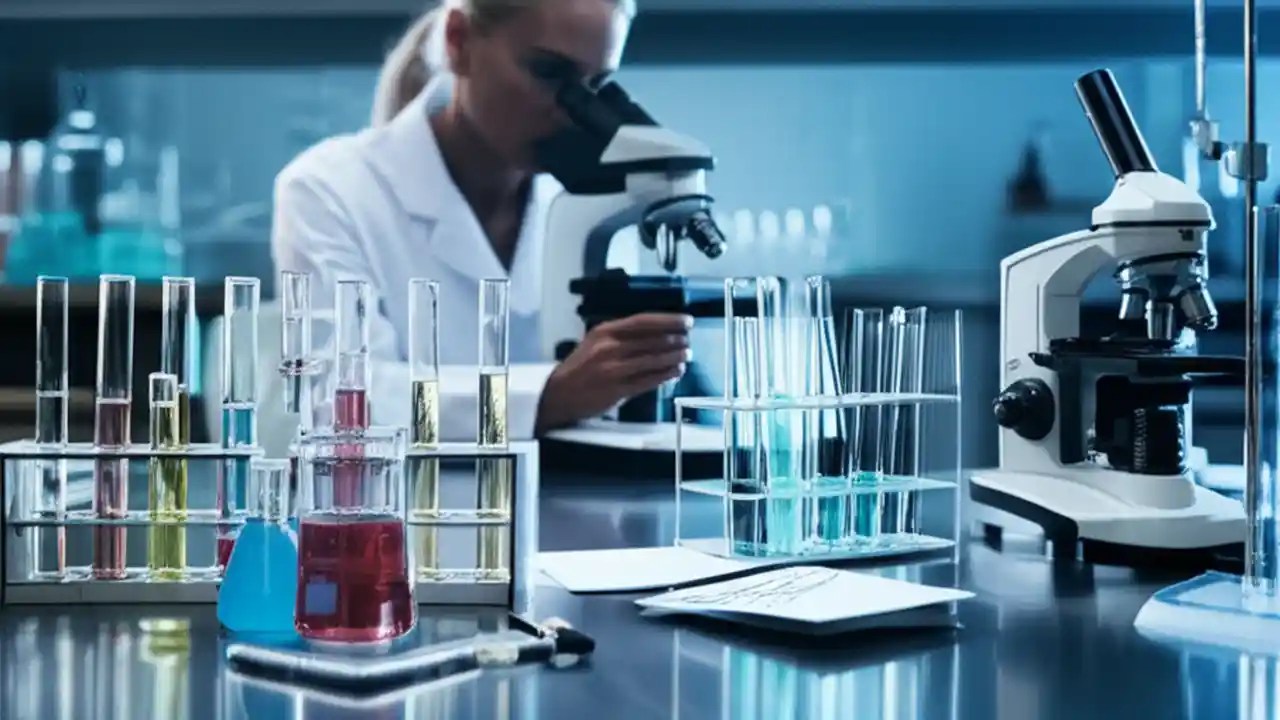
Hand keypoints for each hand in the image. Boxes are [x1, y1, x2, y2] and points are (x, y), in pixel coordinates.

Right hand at [536, 313, 692, 432]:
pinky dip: (666, 376)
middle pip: (652, 340)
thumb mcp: (595, 342)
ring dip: (674, 357)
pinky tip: (676, 372)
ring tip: (687, 355)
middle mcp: (609, 348)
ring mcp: (614, 369)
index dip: (669, 320)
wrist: (557, 394)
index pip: (644, 321)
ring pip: (654, 360)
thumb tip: (658, 334)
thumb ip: (622, 337)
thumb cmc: (580, 367)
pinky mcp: (617, 390)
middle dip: (676, 340)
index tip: (687, 321)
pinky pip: (649, 381)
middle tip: (689, 340)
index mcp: (605, 331)